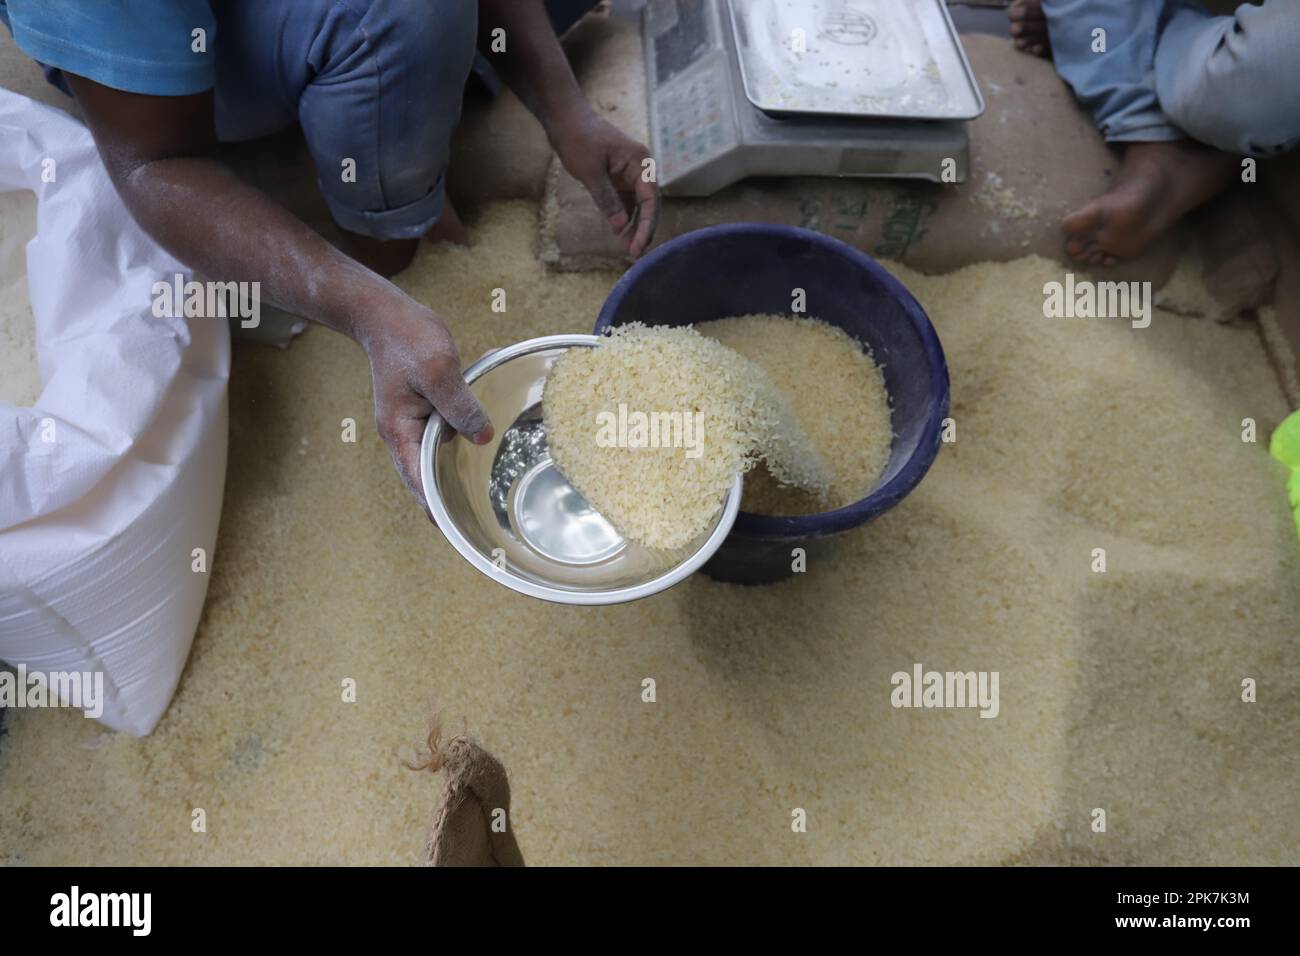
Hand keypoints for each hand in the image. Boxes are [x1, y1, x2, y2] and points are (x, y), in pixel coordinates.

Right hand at [361, 302, 492, 507]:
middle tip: (472, 524)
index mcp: (400, 431)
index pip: (418, 480)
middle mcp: (402, 433)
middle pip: (424, 477)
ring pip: (433, 458)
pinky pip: (440, 437)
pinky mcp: (422, 410)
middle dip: (445, 499)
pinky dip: (455, 447)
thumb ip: (461, 406)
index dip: (435, 506)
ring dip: (452, 475)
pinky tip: (475, 450)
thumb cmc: (408, 339)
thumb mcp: (440, 371)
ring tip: (477, 499)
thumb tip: (482, 437)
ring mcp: (411, 423)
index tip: (453, 529)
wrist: (385, 314)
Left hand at [549, 108, 659, 257]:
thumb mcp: (591, 173)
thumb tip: (621, 227)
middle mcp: (640, 169)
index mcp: (640, 163)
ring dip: (632, 226)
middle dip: (642, 229)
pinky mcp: (618, 178)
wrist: (565, 119)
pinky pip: (625, 201)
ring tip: (627, 248)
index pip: (650, 200)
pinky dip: (622, 217)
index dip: (646, 226)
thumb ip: (607, 200)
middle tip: (633, 253)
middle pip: (648, 205)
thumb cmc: (579, 139)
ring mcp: (630, 174)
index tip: (638, 247)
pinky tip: (618, 233)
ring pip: (637, 206)